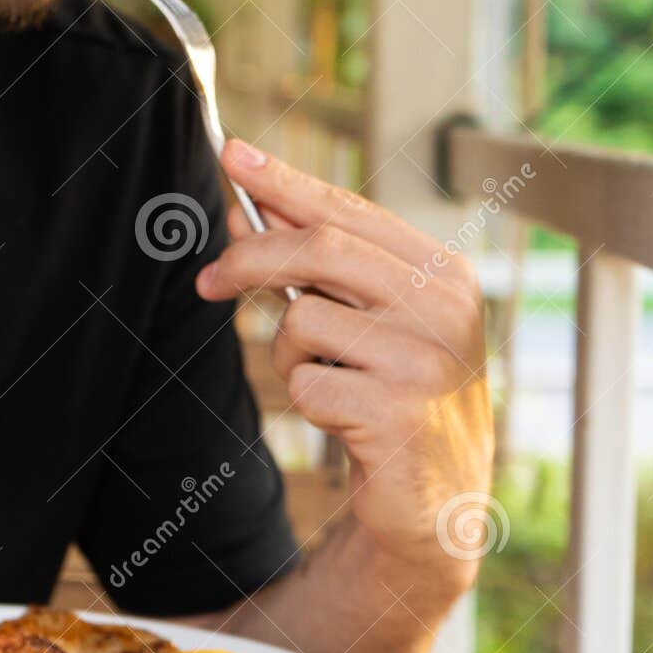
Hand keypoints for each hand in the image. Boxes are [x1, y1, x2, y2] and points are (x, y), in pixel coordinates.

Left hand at [196, 139, 493, 588]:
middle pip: (321, 249)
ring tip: (329, 382)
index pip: (349, 212)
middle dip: (251, 258)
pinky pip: (307, 386)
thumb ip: (317, 269)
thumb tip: (246, 210)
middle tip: (208, 280)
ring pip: (304, 323)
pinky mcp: (397, 415)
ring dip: (289, 356)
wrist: (440, 499)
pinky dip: (307, 403)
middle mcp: (443, 307)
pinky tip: (345, 423)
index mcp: (442, 273)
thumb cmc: (395, 397)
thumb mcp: (367, 322)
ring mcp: (425, 361)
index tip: (230, 153)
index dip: (284, 181)